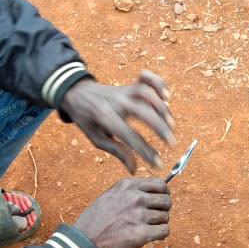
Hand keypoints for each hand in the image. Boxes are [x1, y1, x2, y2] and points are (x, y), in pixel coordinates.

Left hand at [59, 71, 174, 172]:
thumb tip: (134, 169)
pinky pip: (147, 78)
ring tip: (171, 124)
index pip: (130, 136)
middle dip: (160, 128)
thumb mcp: (97, 139)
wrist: (77, 94)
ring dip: (162, 108)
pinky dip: (158, 83)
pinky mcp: (130, 84)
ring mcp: (125, 91)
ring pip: (148, 94)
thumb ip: (117, 152)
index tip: (158, 164)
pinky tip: (166, 96)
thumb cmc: (88, 120)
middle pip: (143, 112)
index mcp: (106, 118)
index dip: (146, 151)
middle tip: (171, 142)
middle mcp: (117, 102)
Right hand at [74, 177, 170, 247]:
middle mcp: (135, 198)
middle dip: (163, 209)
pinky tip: (150, 236)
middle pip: (166, 200)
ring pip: (165, 217)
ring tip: (147, 228)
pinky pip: (164, 231)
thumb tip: (150, 192)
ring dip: (159, 224)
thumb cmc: (96, 220)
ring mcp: (139, 215)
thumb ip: (129, 191)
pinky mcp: (141, 234)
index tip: (160, 201)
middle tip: (155, 217)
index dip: (163, 193)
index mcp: (127, 186)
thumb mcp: (109, 195)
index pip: (160, 184)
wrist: (85, 242)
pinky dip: (160, 235)